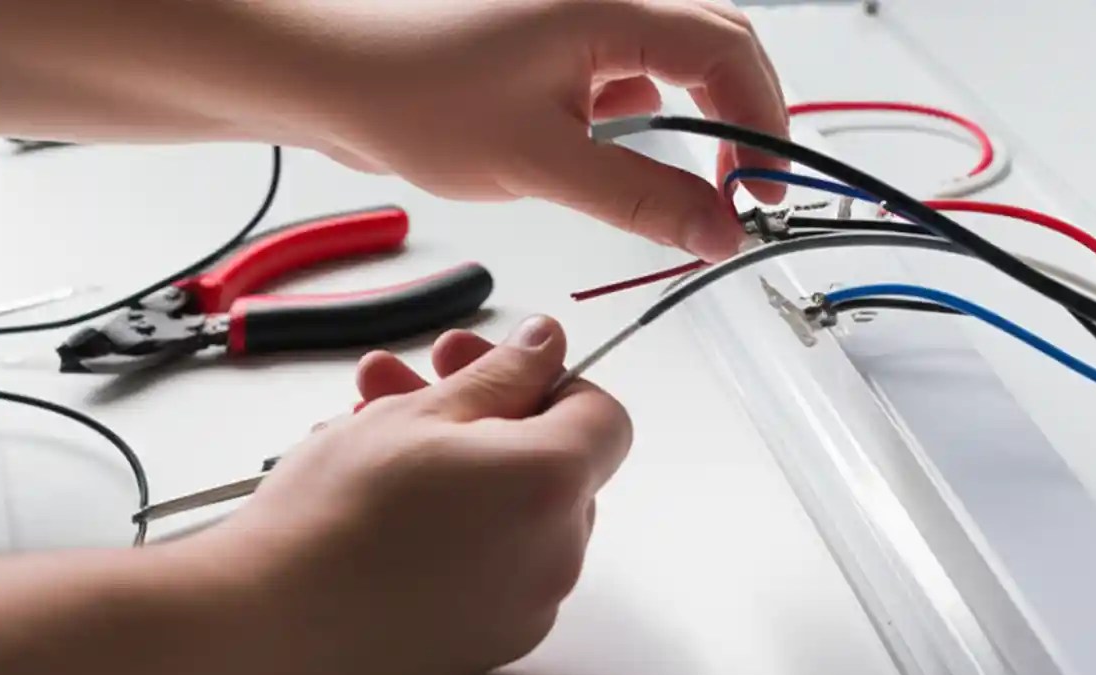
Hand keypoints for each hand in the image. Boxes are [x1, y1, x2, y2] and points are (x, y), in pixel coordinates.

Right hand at [185, 316, 630, 674]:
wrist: (263, 632)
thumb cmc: (330, 523)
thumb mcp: (418, 413)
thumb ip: (500, 374)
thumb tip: (545, 346)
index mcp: (551, 486)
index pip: (603, 417)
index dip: (555, 380)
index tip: (501, 367)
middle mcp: (555, 555)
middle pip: (552, 463)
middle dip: (488, 413)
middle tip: (423, 383)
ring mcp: (522, 607)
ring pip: (511, 511)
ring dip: (459, 460)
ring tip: (374, 428)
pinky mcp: (484, 642)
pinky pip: (489, 563)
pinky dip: (454, 523)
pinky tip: (383, 497)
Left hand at [292, 0, 788, 260]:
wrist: (333, 76)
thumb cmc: (411, 90)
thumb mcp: (541, 161)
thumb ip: (641, 198)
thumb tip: (716, 230)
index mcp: (612, 6)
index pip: (729, 53)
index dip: (763, 125)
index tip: (761, 193)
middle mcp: (606, 4)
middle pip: (716, 51)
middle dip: (740, 123)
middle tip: (743, 195)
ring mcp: (583, 25)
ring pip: (673, 70)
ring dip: (693, 126)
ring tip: (693, 188)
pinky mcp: (558, 52)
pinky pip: (627, 84)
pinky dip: (640, 127)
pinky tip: (613, 157)